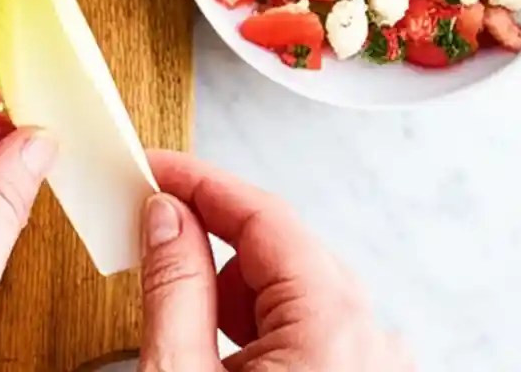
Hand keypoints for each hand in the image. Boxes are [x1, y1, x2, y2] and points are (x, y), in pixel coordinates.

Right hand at [137, 151, 414, 370]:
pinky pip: (310, 329)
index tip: (153, 168)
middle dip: (211, 235)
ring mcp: (371, 366)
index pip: (264, 217)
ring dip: (234, 289)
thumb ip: (174, 287)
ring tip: (183, 321)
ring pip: (294, 290)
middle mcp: (370, 342)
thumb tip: (166, 217)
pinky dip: (260, 325)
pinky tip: (218, 351)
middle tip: (149, 227)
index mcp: (333, 329)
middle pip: (281, 249)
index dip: (199, 182)